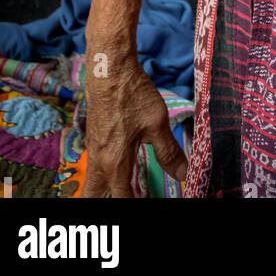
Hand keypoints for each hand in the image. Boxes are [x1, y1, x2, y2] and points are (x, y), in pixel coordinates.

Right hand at [82, 51, 188, 197]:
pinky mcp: (94, 136)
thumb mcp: (157, 124)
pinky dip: (102, 175)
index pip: (122, 199)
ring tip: (121, 191)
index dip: (135, 205)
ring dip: (102, 191)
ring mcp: (93, 148)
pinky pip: (94, 165)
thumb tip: (184, 175)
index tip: (148, 202)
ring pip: (91, 182)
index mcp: (115, 164)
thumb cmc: (132, 95)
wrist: (109, 69)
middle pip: (93, 197)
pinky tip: (117, 166)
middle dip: (103, 205)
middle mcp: (99, 161)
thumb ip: (169, 152)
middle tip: (125, 201)